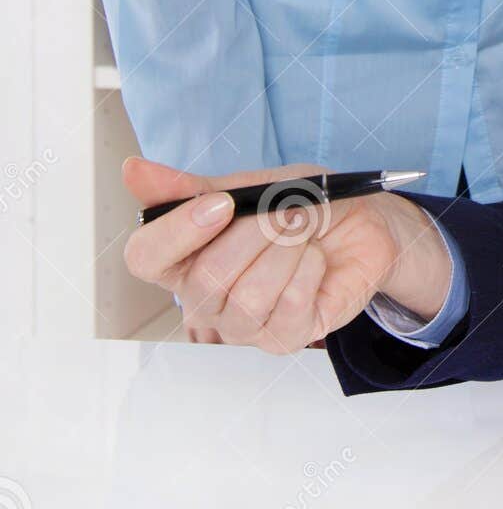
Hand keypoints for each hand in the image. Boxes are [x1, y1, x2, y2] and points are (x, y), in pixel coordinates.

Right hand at [122, 158, 451, 354]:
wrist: (362, 221)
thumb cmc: (300, 204)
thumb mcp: (248, 186)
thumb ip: (191, 189)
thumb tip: (133, 170)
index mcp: (184, 258)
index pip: (144, 258)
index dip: (178, 232)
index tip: (223, 203)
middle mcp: (204, 300)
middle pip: (207, 278)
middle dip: (258, 232)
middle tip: (289, 208)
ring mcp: (243, 326)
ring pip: (248, 297)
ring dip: (288, 248)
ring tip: (305, 228)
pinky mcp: (284, 338)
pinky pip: (288, 307)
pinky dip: (309, 269)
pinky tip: (316, 258)